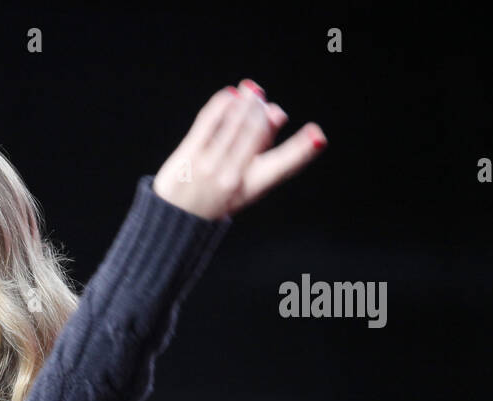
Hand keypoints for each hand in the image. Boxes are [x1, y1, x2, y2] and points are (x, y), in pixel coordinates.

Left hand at [152, 78, 326, 219]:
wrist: (175, 217)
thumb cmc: (213, 197)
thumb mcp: (243, 183)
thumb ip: (261, 149)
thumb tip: (277, 113)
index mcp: (251, 187)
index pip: (282, 167)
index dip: (302, 151)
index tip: (317, 137)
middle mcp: (231, 177)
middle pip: (255, 134)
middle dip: (262, 112)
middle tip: (262, 99)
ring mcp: (208, 166)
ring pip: (233, 124)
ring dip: (245, 103)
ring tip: (251, 91)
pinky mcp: (187, 156)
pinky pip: (208, 121)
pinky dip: (222, 104)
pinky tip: (230, 95)